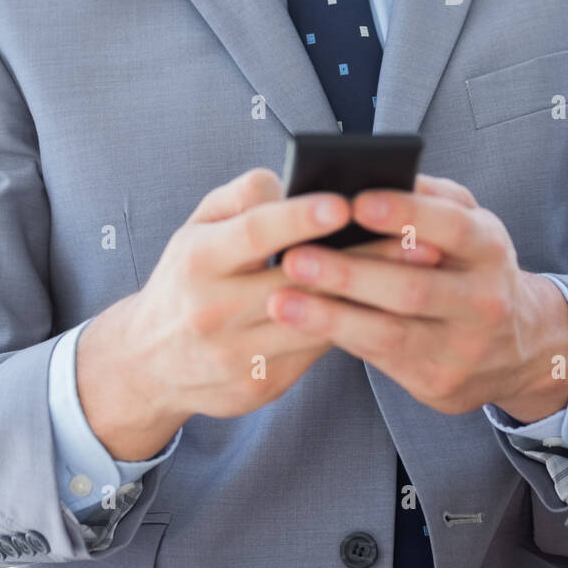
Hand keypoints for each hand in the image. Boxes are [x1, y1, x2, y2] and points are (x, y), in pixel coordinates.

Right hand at [76, 167, 399, 459]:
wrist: (149, 362)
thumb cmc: (188, 276)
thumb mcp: (196, 227)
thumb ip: (241, 197)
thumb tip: (291, 182)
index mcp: (197, 259)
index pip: (253, 234)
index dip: (300, 218)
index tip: (345, 203)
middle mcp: (213, 309)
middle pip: (299, 282)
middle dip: (362, 259)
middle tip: (416, 237)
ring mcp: (236, 354)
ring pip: (317, 322)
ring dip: (371, 296)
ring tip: (418, 268)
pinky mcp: (259, 385)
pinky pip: (316, 352)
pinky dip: (354, 326)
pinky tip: (392, 304)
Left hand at [268, 174, 567, 420]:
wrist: (519, 346)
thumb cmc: (472, 265)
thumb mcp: (467, 224)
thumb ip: (428, 198)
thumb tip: (371, 176)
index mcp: (489, 247)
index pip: (450, 227)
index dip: (403, 214)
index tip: (353, 202)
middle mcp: (483, 300)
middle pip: (412, 288)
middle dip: (349, 273)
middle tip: (294, 256)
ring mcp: (462, 347)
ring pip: (390, 332)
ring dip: (330, 316)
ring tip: (279, 298)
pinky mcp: (438, 382)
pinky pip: (380, 359)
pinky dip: (337, 337)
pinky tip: (298, 323)